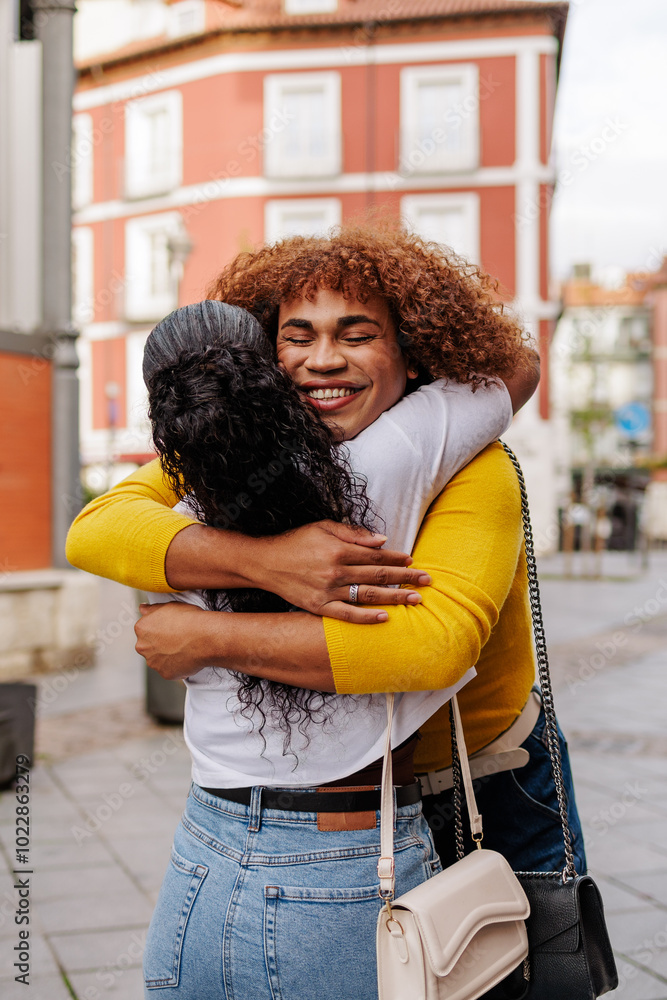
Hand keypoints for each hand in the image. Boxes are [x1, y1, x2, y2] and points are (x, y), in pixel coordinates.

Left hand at [135, 603, 216, 679]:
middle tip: (176, 639)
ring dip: (166, 656)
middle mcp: (143, 646)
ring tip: (182, 648)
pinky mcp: (165, 673)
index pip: (144, 630)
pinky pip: (169, 670)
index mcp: (142, 628)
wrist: (204, 637)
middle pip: (148, 646)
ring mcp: (154, 662)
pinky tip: (185, 657)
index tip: (168, 628)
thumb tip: (143, 608)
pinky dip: (175, 666)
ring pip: (157, 659)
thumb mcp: (169, 606)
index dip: (157, 629)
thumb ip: (152, 609)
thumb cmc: (189, 620)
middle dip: (159, 644)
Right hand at [249, 520, 431, 623]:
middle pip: (378, 575)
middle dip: (405, 578)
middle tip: (426, 581)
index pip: (376, 555)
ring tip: (415, 599)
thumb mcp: (323, 528)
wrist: (265, 562)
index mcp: (338, 550)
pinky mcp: (319, 607)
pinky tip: (385, 617)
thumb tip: (382, 540)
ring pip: (368, 596)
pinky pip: (347, 614)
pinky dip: (366, 617)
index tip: (413, 561)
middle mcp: (336, 572)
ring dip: (394, 597)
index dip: (397, 558)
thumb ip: (353, 534)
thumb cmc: (296, 542)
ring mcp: (327, 591)